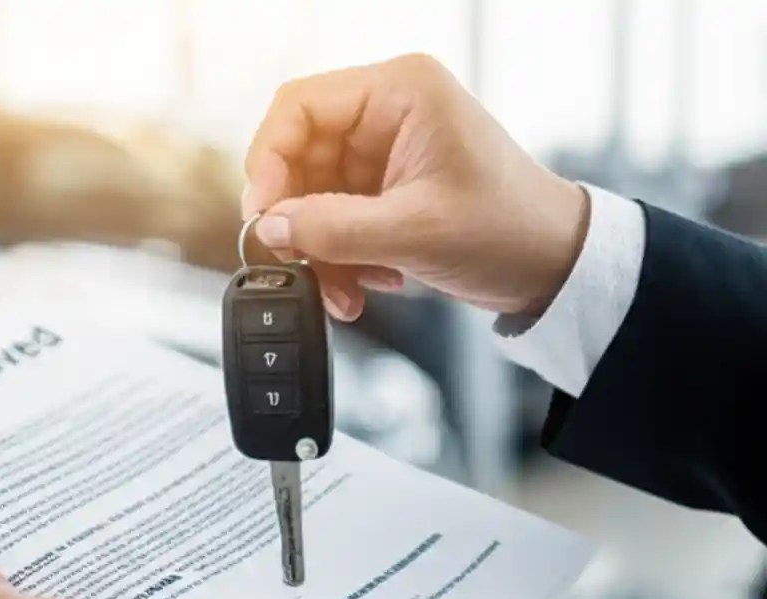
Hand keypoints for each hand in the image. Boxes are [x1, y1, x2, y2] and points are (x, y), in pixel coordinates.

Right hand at [243, 53, 589, 320]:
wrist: (554, 266)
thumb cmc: (512, 230)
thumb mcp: (414, 232)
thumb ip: (332, 229)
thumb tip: (268, 227)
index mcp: (401, 92)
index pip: (299, 106)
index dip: (268, 159)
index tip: (261, 212)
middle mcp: (387, 112)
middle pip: (297, 155)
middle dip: (295, 217)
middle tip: (296, 260)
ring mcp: (382, 151)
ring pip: (309, 194)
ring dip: (317, 248)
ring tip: (342, 288)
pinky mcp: (382, 188)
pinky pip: (330, 217)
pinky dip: (336, 256)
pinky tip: (364, 282)